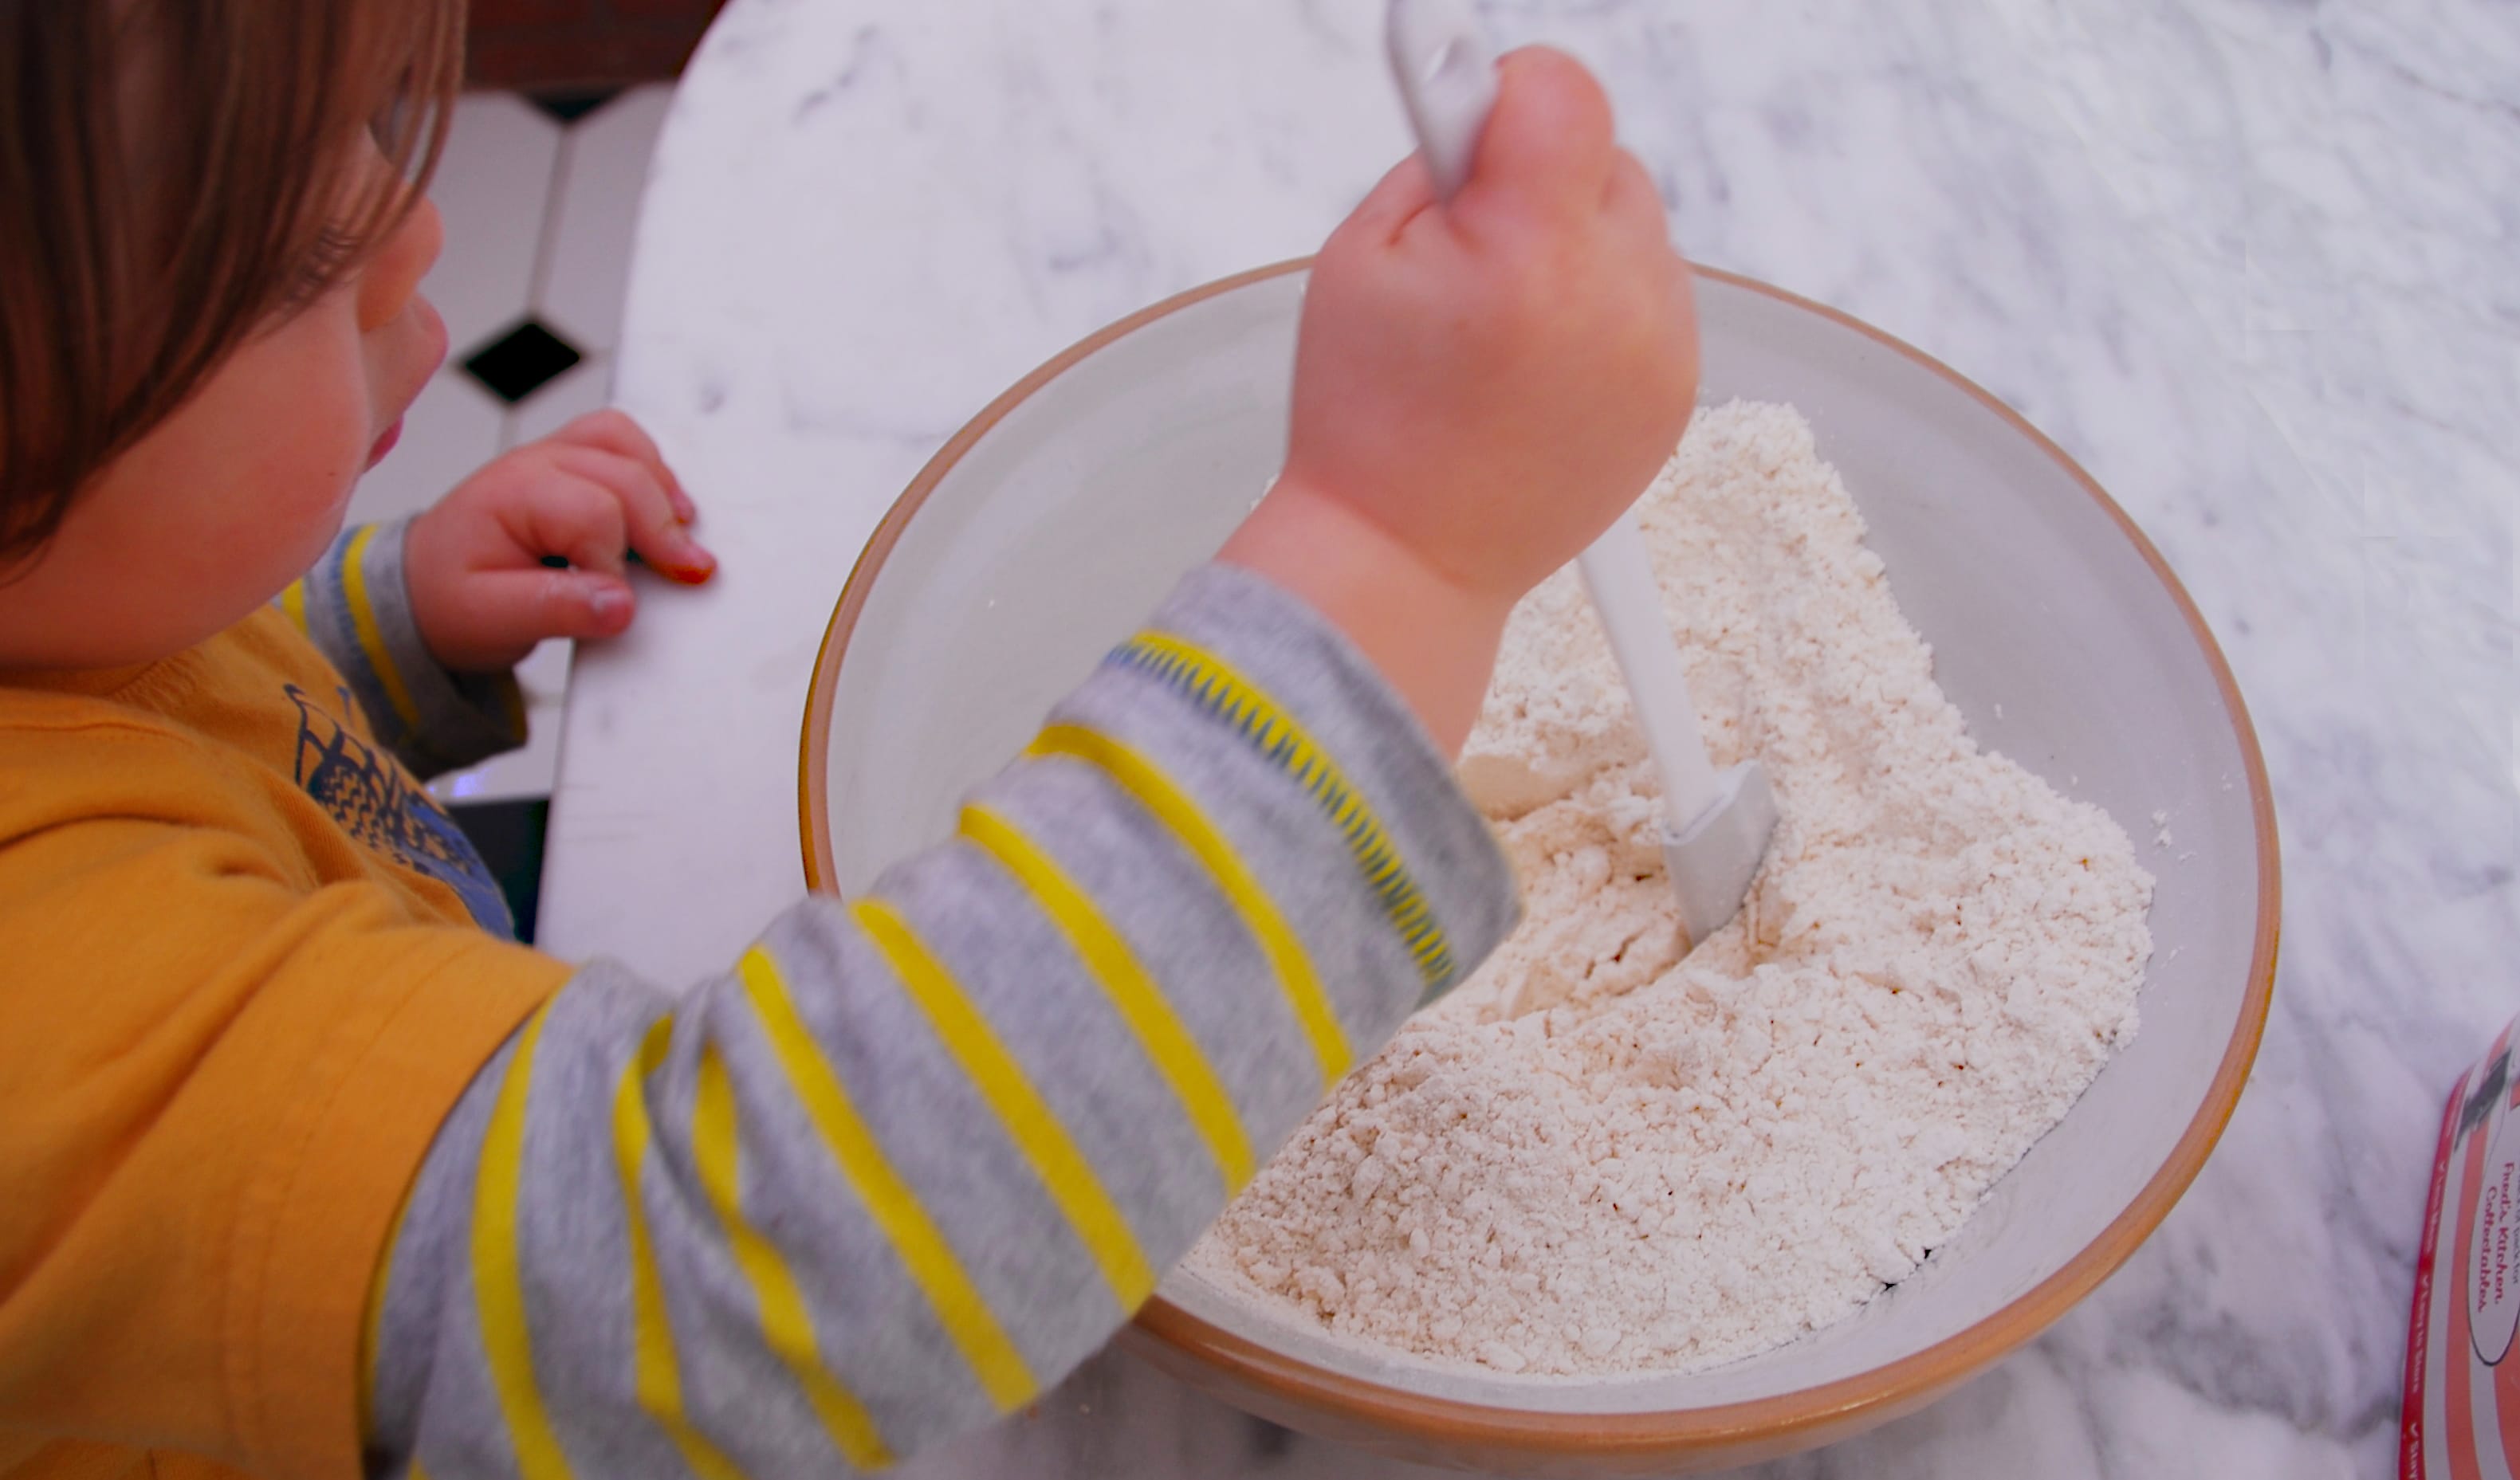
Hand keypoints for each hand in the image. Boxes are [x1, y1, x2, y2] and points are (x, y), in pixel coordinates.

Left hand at [404, 410, 715, 671]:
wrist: (423, 589)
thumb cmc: (450, 599)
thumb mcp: (489, 620)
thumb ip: (553, 610)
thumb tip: (620, 604)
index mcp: (511, 495)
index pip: (593, 513)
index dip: (617, 562)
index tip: (620, 604)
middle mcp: (534, 464)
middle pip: (623, 473)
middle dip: (663, 526)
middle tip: (689, 572)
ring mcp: (553, 457)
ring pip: (624, 443)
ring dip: (662, 486)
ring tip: (683, 531)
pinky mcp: (570, 464)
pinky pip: (621, 441)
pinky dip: (652, 467)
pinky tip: (664, 505)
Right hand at [1221, 48, 1697, 750]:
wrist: (1409, 559)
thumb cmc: (1370, 424)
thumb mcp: (1358, 253)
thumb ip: (1436, 151)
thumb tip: (1479, 85)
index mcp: (1533, 255)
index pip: (1561, 89)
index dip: (1502, 95)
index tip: (1466, 129)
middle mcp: (1618, 299)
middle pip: (1602, 154)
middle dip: (1534, 183)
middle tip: (1466, 262)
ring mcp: (1661, 348)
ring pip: (1631, 224)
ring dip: (1572, 245)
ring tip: (1501, 327)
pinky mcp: (1678, 387)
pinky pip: (1650, 292)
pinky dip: (1599, 307)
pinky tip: (1535, 363)